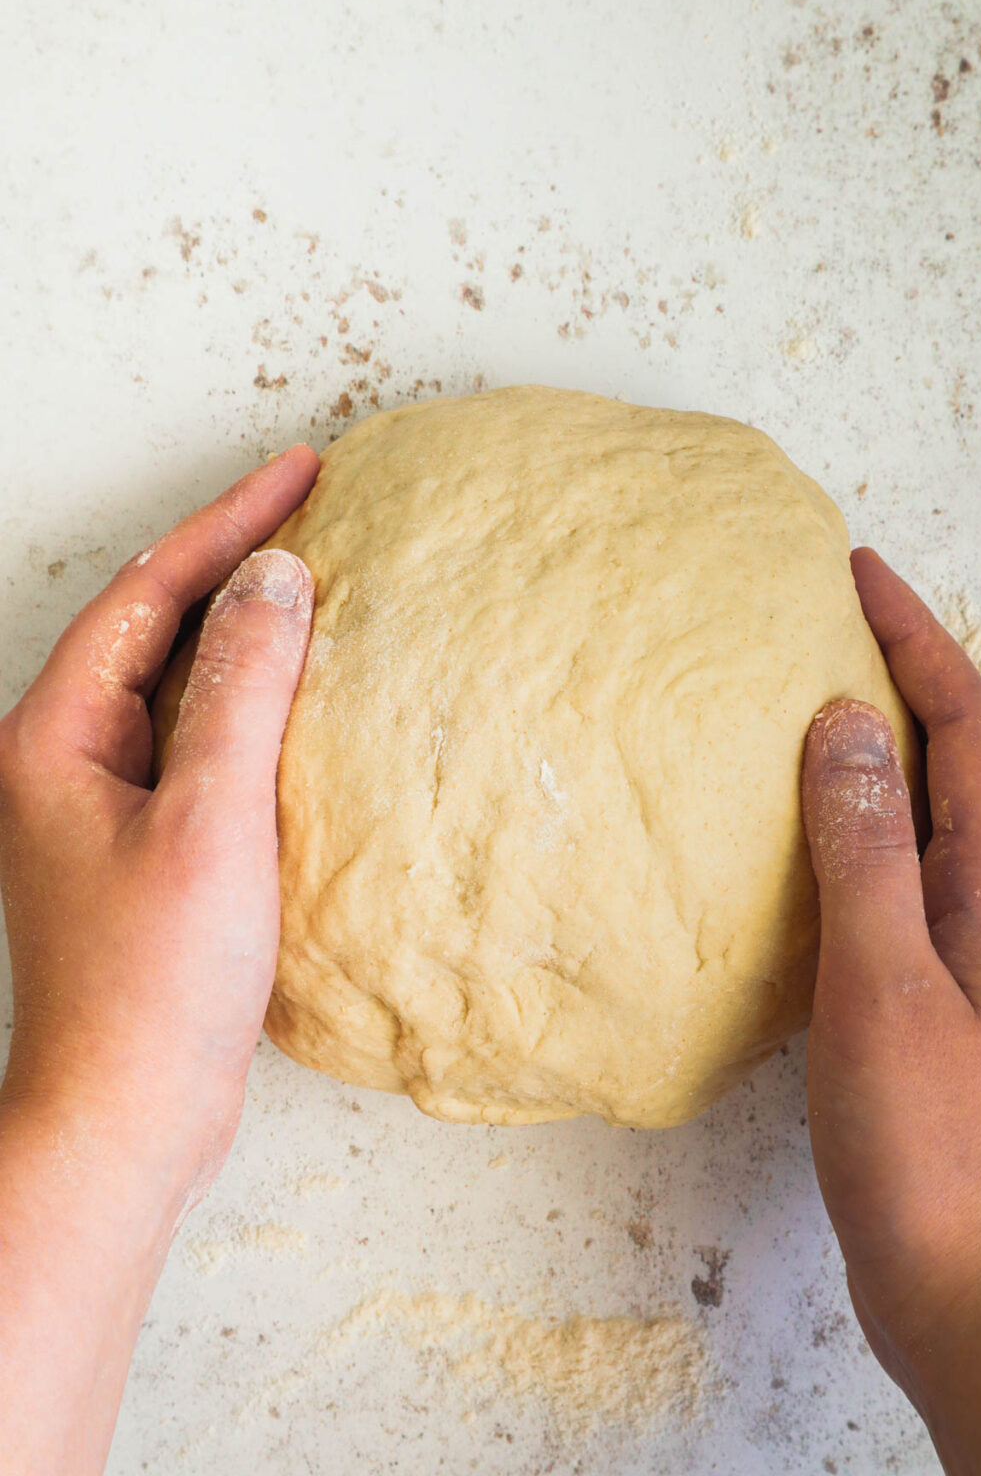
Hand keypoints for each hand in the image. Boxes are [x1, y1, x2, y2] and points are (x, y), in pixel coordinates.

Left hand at [0, 443, 317, 1474]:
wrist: (126, 1120)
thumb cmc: (156, 985)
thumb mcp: (212, 820)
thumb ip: (242, 689)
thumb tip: (274, 581)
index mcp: (54, 737)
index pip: (149, 592)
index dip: (229, 522)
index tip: (305, 471)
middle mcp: (61, 759)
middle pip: (152, 621)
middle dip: (231, 557)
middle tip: (313, 503)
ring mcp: (97, 803)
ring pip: (175, 679)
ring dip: (242, 626)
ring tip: (315, 578)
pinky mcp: (138, 844)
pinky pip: (194, 738)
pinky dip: (246, 699)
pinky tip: (300, 694)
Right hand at [802, 548, 980, 1475]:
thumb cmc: (942, 1151)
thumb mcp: (891, 988)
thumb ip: (870, 854)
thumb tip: (845, 722)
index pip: (968, 726)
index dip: (914, 639)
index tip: (855, 571)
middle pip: (963, 759)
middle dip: (906, 675)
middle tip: (829, 622)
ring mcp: (974, 958)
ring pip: (930, 820)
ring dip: (882, 750)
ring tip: (805, 709)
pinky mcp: (939, 1006)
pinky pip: (899, 884)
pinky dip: (855, 835)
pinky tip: (804, 849)